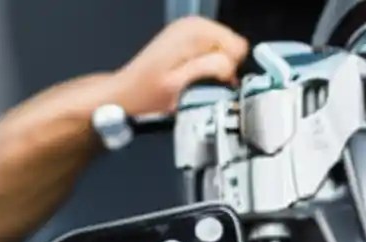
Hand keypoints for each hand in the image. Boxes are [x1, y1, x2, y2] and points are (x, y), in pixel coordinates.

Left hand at [111, 16, 248, 116]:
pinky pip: (216, 51)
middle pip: (234, 47)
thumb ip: (209, 69)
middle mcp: (192, 24)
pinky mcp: (190, 37)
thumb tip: (229, 65)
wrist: (127, 91)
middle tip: (203, 82)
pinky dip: (209, 65)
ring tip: (196, 78)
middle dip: (223, 67)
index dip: (228, 68)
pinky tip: (194, 73)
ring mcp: (191, 29)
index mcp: (193, 31)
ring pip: (226, 50)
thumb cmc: (149, 91)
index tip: (213, 80)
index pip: (237, 47)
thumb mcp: (181, 84)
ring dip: (216, 67)